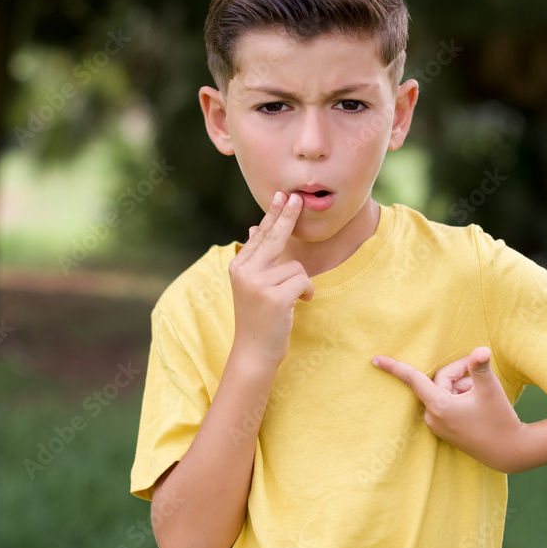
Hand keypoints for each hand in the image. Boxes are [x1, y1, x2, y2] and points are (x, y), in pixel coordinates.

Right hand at [229, 191, 313, 365]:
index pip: (261, 235)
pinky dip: (307, 292)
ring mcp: (258, 284)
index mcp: (239, 266)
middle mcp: (245, 271)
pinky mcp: (274, 297)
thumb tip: (254, 228)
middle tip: (298, 198)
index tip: (283, 195)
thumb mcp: (253, 285)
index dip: (274, 214)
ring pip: (295, 266)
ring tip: (293, 299)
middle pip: (274, 237)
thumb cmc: (259, 318)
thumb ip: (255, 258)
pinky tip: (300, 303)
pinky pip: (303, 281)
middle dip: (287, 217)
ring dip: (301, 283)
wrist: (254, 352)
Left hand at [371, 347, 535, 472]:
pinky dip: (460, 397)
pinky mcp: (443, 429)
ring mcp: (437, 424)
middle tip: (481, 380)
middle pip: (440, 380)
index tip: (374, 359)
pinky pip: (446, 402)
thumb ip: (480, 367)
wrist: (509, 451)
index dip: (393, 367)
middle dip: (461, 374)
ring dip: (463, 387)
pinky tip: (477, 406)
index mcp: (439, 406)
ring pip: (445, 391)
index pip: (412, 379)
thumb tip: (480, 349)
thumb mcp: (490, 390)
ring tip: (482, 397)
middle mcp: (433, 417)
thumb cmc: (500, 419)